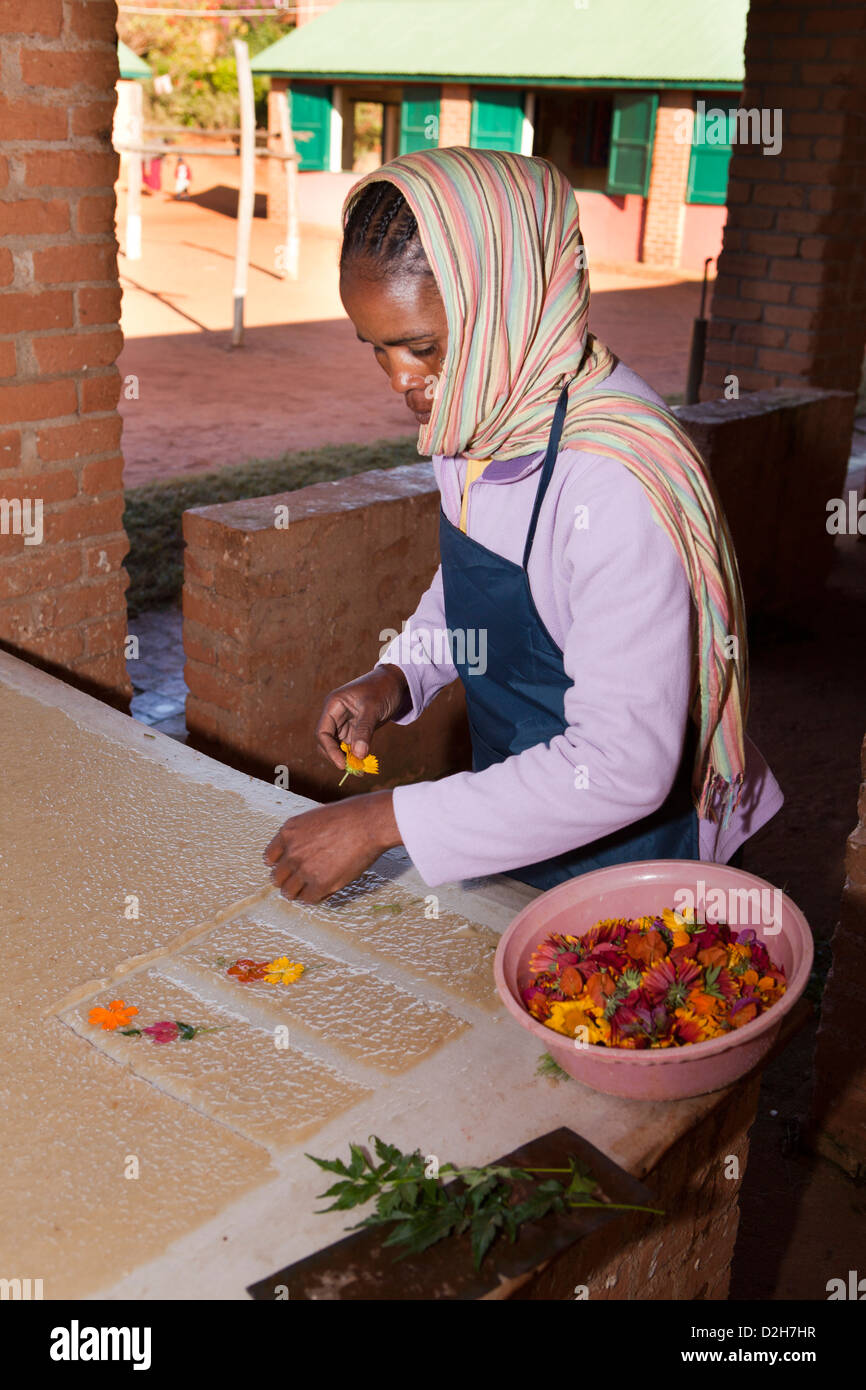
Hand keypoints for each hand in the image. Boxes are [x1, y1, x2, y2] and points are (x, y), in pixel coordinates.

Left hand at [263, 790, 401, 902]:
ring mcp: (304, 868)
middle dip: (287, 880)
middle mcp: (291, 851)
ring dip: (297, 891)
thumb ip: (302, 836)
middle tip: (298, 882)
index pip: (269, 857)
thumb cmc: (349, 816)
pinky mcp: (320, 883)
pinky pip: (308, 899)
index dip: (279, 864)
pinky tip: (322, 891)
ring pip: (289, 891)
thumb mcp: (315, 819)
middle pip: (277, 877)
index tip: (287, 868)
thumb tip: (301, 851)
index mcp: (288, 832)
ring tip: (309, 889)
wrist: (368, 823)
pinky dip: (313, 897)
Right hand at [316, 664, 408, 769]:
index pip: (323, 733)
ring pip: (339, 747)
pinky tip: (365, 763)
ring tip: (361, 769)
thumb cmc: (383, 688)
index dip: (330, 750)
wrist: (396, 682)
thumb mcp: (373, 709)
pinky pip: (351, 746)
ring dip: (348, 759)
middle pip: (328, 742)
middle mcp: (335, 715)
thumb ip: (364, 731)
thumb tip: (358, 755)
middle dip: (338, 757)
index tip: (342, 764)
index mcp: (333, 706)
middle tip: (353, 769)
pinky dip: (356, 755)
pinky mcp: (355, 729)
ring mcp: (345, 723)